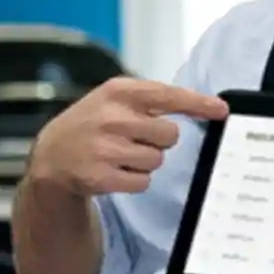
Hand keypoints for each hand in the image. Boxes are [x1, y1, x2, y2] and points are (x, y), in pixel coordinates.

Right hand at [27, 76, 228, 195]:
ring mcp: (105, 148)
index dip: (199, 103)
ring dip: (145, 161)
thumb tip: (203, 106)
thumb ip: (151, 100)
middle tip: (135, 139)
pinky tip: (114, 170)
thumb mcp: (113, 99)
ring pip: (157, 160)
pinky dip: (134, 180)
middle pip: (170, 134)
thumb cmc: (91, 124)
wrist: (51, 156)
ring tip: (120, 155)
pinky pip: (143, 182)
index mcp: (118, 91)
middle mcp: (112, 117)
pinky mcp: (102, 177)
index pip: (168, 95)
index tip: (222, 110)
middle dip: (159, 140)